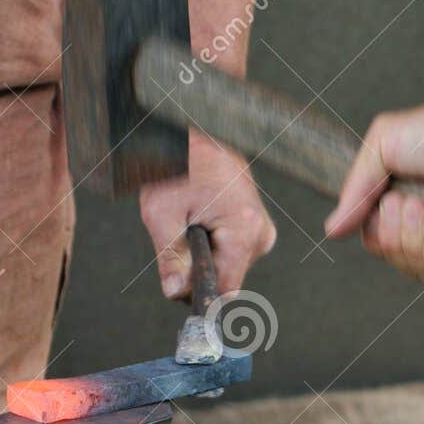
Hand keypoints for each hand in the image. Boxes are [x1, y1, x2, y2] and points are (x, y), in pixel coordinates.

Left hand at [140, 135, 275, 300]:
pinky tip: (200, 217)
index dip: (198, 291)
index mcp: (245, 230)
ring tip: (189, 218)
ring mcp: (262, 228)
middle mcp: (261, 232)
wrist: (195, 131)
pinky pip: (230, 249)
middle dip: (197, 267)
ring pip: (227, 265)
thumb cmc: (177, 163)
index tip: (178, 281)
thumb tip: (176, 293)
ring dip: (203, 253)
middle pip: (226, 278)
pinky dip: (211, 242)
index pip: (225, 289)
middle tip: (177, 235)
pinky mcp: (256, 224)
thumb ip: (170, 259)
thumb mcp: (161, 213)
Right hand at [324, 88, 423, 288]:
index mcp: (406, 201)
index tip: (391, 199)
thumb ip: (355, 188)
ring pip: (417, 272)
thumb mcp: (384, 143)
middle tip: (413, 202)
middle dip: (395, 234)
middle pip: (393, 258)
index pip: (375, 240)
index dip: (375, 230)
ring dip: (414, 243)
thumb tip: (331, 232)